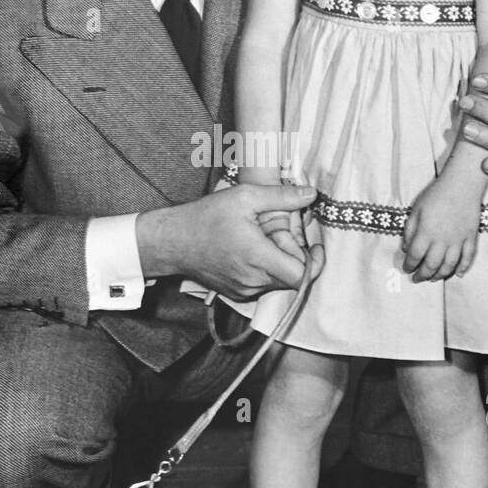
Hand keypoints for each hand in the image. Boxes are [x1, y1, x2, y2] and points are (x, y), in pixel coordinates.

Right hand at [136, 184, 323, 300]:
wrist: (172, 241)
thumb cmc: (204, 218)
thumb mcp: (245, 197)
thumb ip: (282, 196)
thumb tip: (311, 194)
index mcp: (258, 258)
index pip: (302, 275)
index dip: (315, 262)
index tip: (316, 246)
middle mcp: (253, 281)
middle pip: (293, 278)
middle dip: (296, 257)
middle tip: (284, 234)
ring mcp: (244, 290)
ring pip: (278, 282)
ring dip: (280, 263)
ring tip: (264, 240)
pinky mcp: (237, 293)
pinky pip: (262, 284)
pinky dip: (265, 269)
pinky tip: (251, 250)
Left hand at [401, 177, 481, 281]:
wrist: (462, 184)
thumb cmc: (436, 194)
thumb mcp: (416, 210)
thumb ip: (409, 230)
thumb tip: (406, 248)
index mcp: (426, 232)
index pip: (415, 255)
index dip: (409, 265)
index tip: (406, 269)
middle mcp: (442, 240)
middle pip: (432, 265)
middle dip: (423, 275)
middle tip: (417, 279)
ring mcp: (459, 240)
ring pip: (449, 265)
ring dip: (440, 275)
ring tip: (433, 279)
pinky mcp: (471, 237)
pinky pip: (468, 257)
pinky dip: (463, 268)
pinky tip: (458, 274)